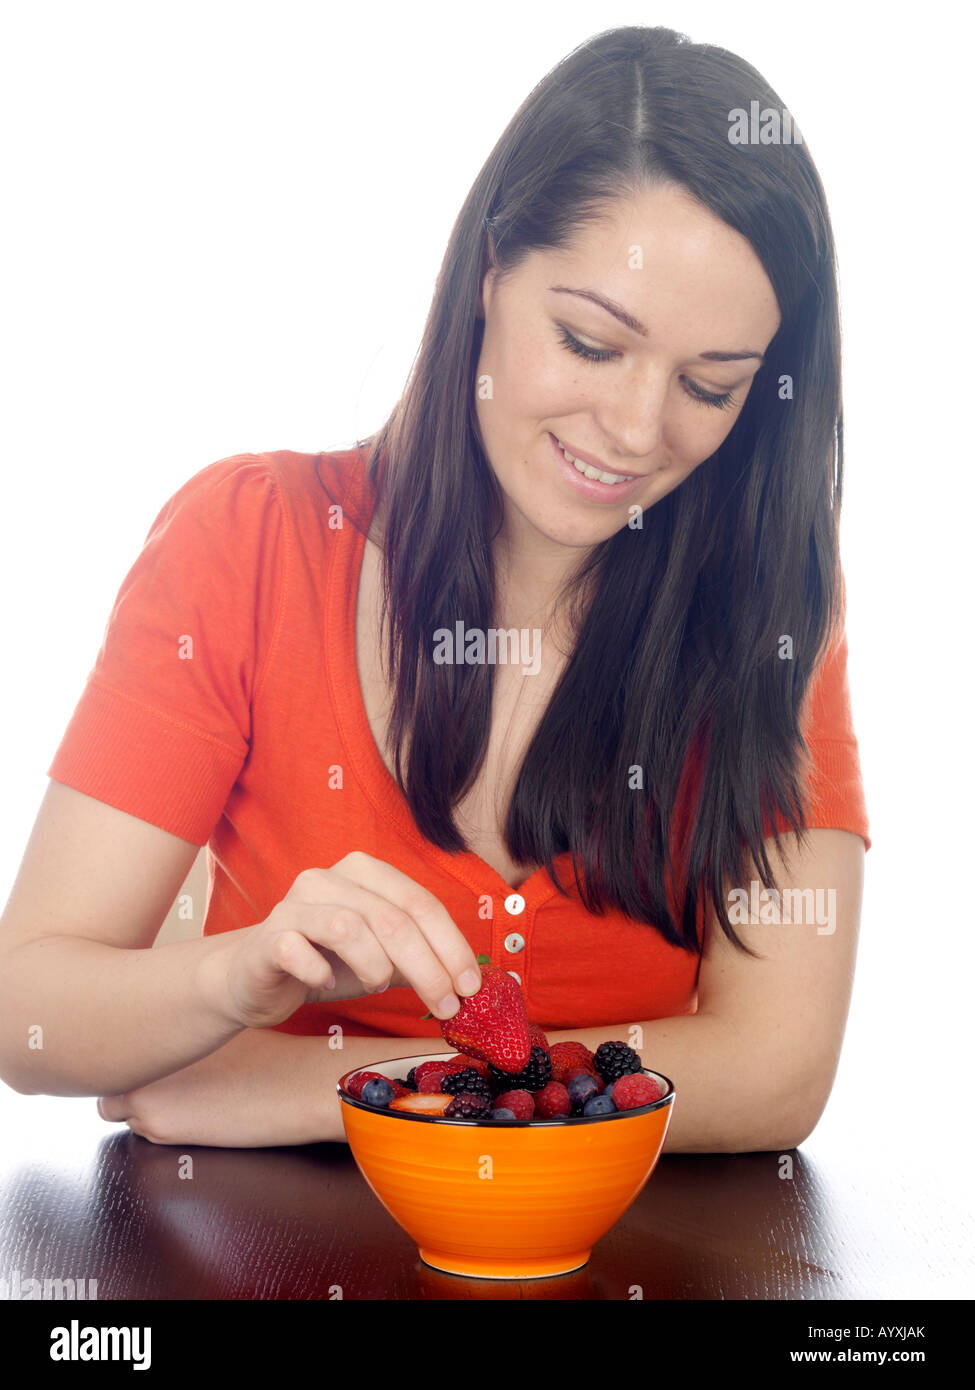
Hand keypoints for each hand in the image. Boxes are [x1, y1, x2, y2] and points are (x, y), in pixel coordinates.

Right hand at [203, 852, 483, 1030]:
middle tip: (446, 1005)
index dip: (451, 945)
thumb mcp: (382, 957)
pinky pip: (300, 950)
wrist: (255, 977)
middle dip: (428, 967)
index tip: (470, 986)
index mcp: (364, 872)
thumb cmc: (326, 962)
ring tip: (378, 986)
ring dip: (377, 967)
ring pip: (351, 928)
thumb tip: (467, 982)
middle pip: (393, 918)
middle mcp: (328, 878)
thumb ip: (419, 959)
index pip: (421, 902)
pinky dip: (323, 973)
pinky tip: (329, 984)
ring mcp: (294, 904)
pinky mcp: (267, 936)